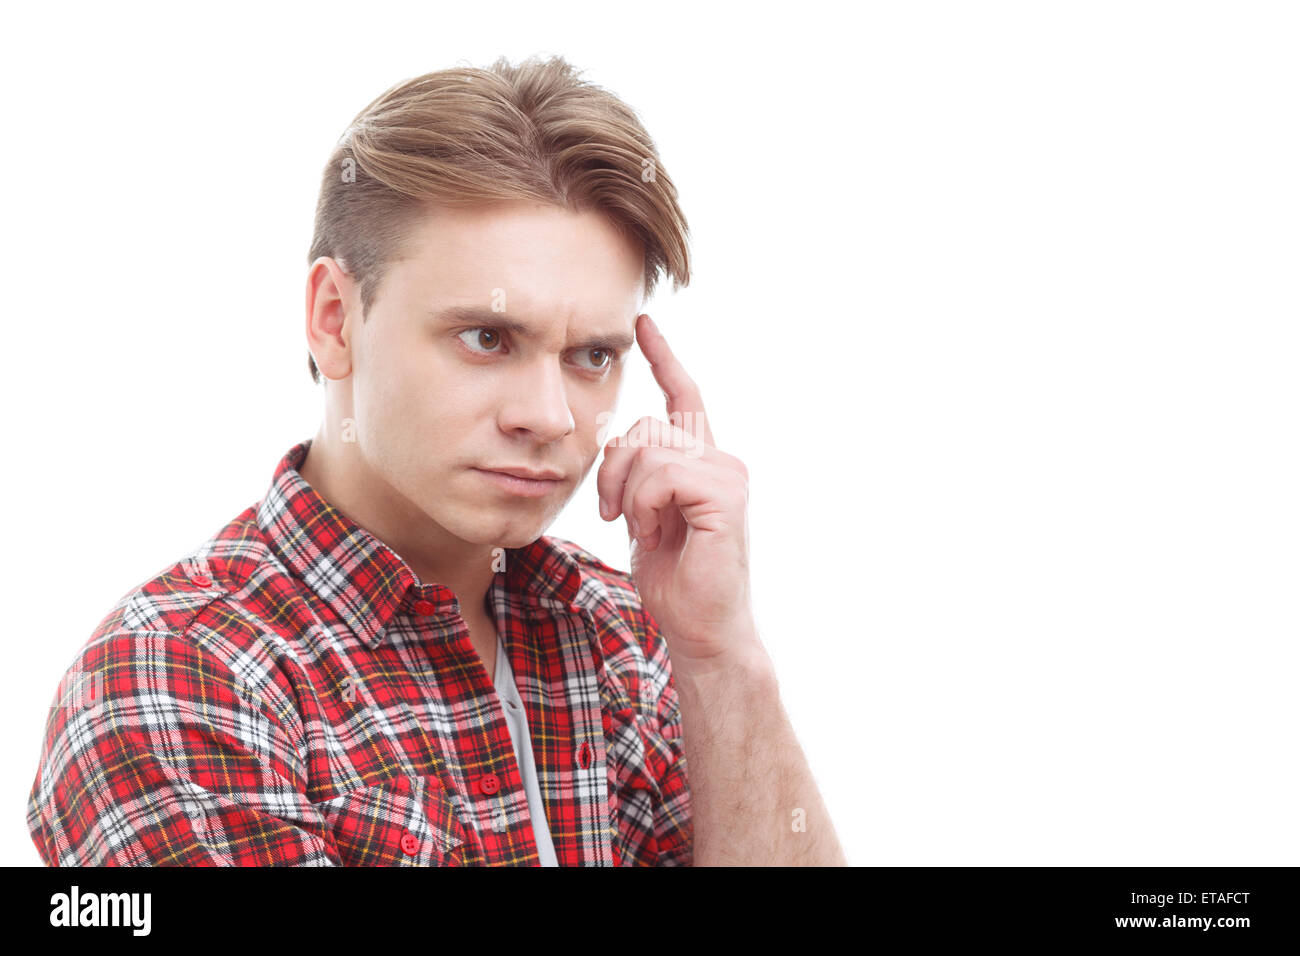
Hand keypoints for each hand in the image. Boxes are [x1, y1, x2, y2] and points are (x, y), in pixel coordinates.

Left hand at [596, 314, 757, 668]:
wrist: (700, 629)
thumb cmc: (673, 579)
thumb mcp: (642, 515)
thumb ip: (636, 475)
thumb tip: (617, 443)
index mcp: (701, 462)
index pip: (684, 397)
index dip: (664, 359)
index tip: (643, 324)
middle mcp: (721, 460)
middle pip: (644, 430)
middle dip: (611, 471)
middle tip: (611, 514)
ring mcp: (728, 475)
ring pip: (648, 451)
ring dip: (628, 496)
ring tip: (643, 529)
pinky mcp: (726, 495)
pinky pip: (662, 475)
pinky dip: (644, 505)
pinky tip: (657, 532)